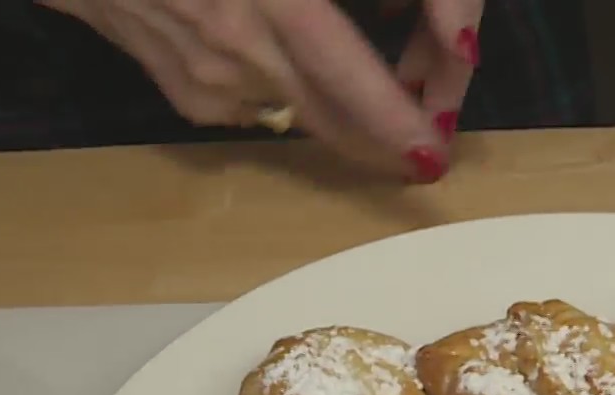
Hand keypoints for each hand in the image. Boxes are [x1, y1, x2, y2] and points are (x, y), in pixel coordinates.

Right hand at [40, 0, 482, 181]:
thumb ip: (313, 8)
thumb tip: (412, 23)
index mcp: (271, 1)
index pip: (347, 78)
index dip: (393, 123)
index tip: (432, 158)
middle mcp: (237, 49)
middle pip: (328, 119)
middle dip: (381, 144)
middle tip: (423, 156)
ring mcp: (206, 79)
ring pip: (296, 114)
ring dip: (337, 119)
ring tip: (371, 116)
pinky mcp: (182, 93)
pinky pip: (253, 106)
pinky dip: (282, 97)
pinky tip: (282, 70)